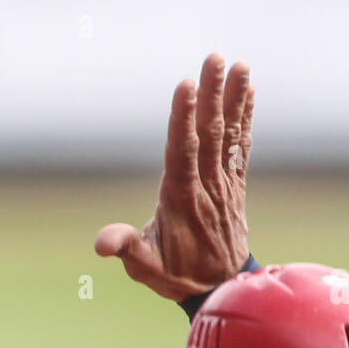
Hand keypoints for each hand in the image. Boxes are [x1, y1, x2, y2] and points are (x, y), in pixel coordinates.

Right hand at [95, 54, 253, 301]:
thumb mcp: (145, 267)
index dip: (183, 117)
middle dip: (212, 95)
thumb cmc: (176, 275)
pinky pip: (239, 147)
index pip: (182, 151)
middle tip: (215, 59)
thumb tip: (100, 244)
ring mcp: (224, 184)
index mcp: (181, 198)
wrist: (221, 288)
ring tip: (239, 65)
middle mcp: (206, 186)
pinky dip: (245, 118)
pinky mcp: (234, 185)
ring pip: (228, 134)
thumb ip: (126, 249)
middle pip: (209, 133)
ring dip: (233, 99)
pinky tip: (248, 92)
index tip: (187, 85)